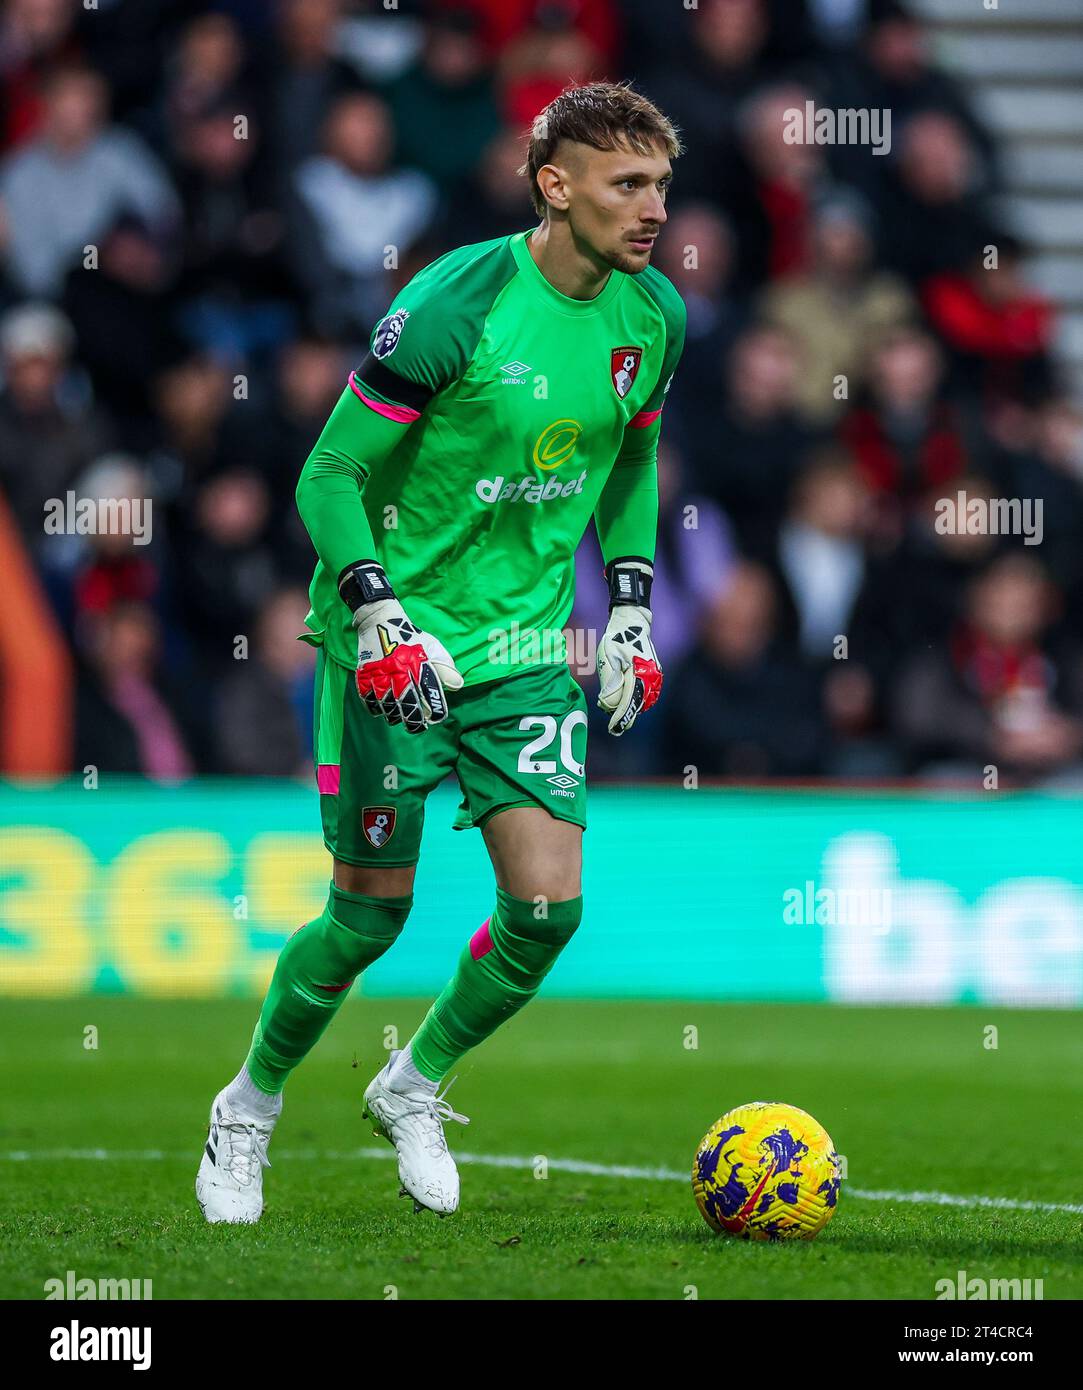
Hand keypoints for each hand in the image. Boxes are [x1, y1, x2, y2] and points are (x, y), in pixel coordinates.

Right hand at [341, 563, 462, 733]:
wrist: (379, 620)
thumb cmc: (411, 637)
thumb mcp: (432, 647)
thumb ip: (445, 667)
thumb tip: (457, 686)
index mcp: (417, 662)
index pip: (430, 691)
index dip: (435, 709)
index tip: (437, 717)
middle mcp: (398, 669)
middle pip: (407, 704)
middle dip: (414, 720)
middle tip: (418, 726)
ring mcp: (379, 673)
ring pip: (387, 706)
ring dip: (395, 716)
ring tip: (401, 717)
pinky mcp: (364, 674)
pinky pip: (368, 699)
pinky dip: (376, 709)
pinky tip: (383, 709)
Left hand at [596, 559, 662, 735]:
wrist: (632, 623)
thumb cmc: (616, 639)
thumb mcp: (608, 658)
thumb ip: (610, 682)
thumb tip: (608, 703)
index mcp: (639, 673)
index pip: (628, 702)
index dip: (620, 717)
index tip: (612, 728)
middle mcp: (651, 676)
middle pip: (637, 705)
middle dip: (625, 715)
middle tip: (613, 726)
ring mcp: (655, 675)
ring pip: (642, 701)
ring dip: (630, 708)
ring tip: (618, 713)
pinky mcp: (654, 674)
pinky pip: (646, 693)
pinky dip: (636, 700)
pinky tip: (628, 703)